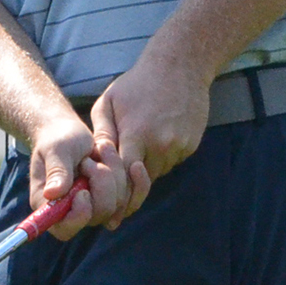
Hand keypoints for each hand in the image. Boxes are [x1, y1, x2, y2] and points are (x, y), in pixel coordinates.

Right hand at [28, 115, 139, 240]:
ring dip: (113, 172)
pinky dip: (128, 174)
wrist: (70, 131)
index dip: (78, 216)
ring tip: (98, 149)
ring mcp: (94, 207)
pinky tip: (121, 158)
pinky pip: (131, 194)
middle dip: (101, 183)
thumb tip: (52, 194)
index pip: (64, 229)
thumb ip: (57, 171)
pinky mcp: (111, 198)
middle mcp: (72, 212)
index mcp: (49, 206)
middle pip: (98, 214)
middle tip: (89, 159)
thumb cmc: (57, 139)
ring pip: (118, 202)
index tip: (83, 192)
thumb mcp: (56, 150)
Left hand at [88, 55, 207, 225]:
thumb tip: (94, 165)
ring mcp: (179, 145)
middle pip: (141, 181)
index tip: (110, 220)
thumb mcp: (109, 102)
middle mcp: (159, 144)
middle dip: (129, 186)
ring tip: (141, 142)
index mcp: (135, 135)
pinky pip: (172, 161)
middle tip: (119, 199)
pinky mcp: (191, 144)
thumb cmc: (137, 82)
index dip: (116, 200)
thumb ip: (101, 135)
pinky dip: (162, 157)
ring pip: (157, 172)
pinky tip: (158, 134)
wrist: (181, 65)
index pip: (124, 180)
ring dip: (146, 168)